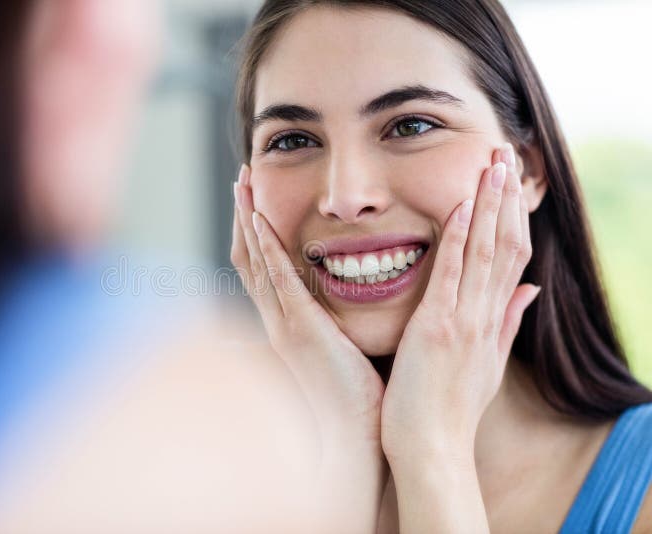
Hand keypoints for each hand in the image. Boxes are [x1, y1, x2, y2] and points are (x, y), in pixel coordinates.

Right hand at [231, 164, 386, 531]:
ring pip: (255, 261)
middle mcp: (276, 321)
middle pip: (249, 258)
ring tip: (244, 181)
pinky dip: (266, 247)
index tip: (257, 198)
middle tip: (243, 176)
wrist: (355, 440)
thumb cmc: (356, 401)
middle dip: (243, 215)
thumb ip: (333, 325)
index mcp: (288, 325)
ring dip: (247, 219)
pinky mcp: (300, 329)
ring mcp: (283, 324)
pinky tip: (261, 218)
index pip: (263, 269)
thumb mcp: (339, 353)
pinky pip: (278, 280)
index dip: (255, 232)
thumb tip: (340, 306)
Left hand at [381, 144, 538, 531]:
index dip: (513, 216)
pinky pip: (453, 277)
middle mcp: (484, 316)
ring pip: (485, 253)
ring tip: (491, 162)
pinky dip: (461, 240)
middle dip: (505, 198)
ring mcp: (463, 321)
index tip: (510, 180)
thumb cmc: (450, 408)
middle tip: (503, 152)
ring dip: (490, 205)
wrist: (432, 448)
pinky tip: (464, 207)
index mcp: (492, 321)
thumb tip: (529, 291)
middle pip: (504, 245)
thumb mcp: (487, 363)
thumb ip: (507, 322)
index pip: (511, 257)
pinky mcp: (437, 330)